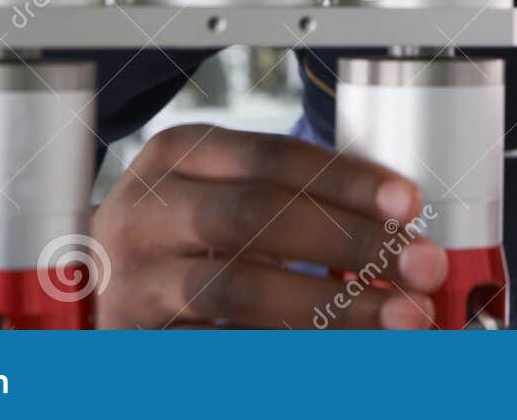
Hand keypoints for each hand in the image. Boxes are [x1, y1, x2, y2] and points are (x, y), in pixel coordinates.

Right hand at [92, 124, 445, 328]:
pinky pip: (223, 353)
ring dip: (334, 306)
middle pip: (257, 217)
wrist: (96, 290)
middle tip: (420, 264)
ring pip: (241, 290)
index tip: (409, 203)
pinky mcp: (137, 346)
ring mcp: (134, 282)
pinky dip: (291, 355)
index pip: (271, 158)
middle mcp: (145, 212)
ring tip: (400, 316)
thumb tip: (401, 223)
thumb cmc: (185, 236)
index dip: (346, 180)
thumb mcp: (223, 192)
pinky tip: (345, 360)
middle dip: (350, 240)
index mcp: (177, 156)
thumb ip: (299, 197)